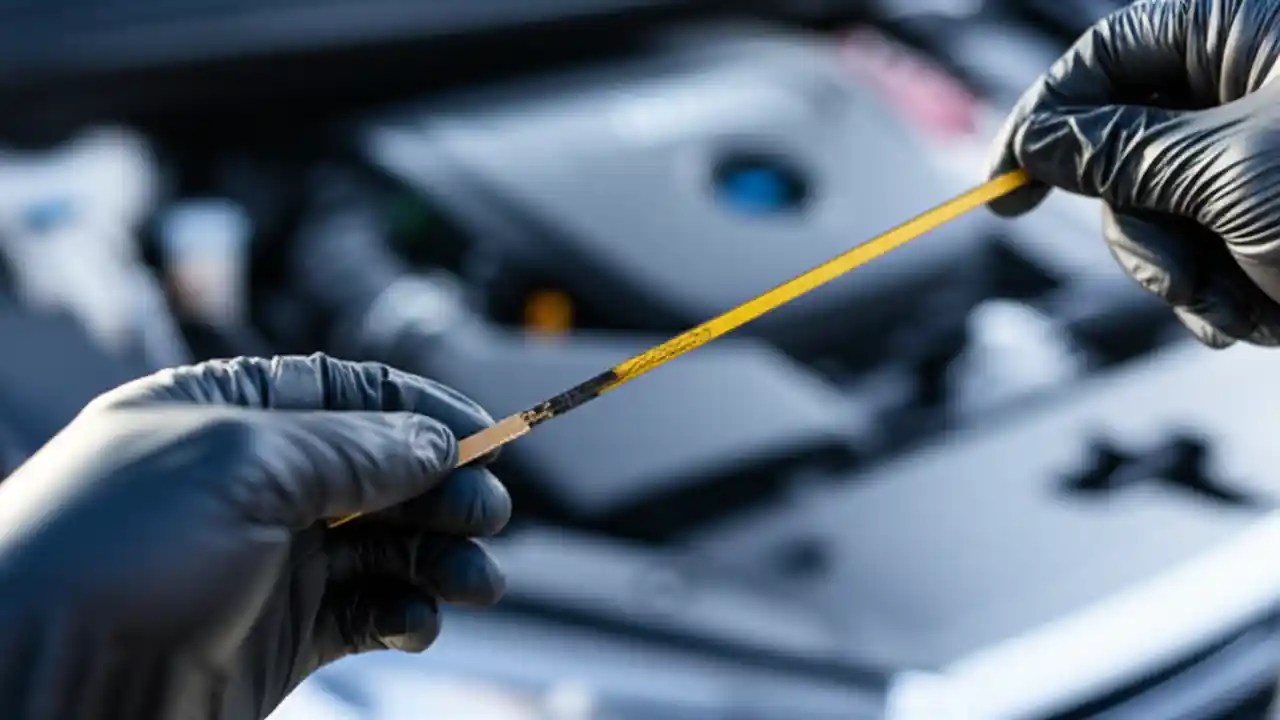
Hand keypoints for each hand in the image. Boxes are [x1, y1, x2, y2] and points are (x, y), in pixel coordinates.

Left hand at [0, 354, 510, 719]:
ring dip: (441, 557)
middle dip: (444, 488)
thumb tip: (440, 441)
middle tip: (491, 516)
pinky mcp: (280, 637)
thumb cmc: (111, 553)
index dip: (422, 409)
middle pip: (380, 471)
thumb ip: (353, 448)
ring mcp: (267, 562)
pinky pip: (367, 612)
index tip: (487, 435)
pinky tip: (418, 621)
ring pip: (385, 545)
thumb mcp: (241, 466)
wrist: (38, 688)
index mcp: (224, 414)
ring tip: (478, 580)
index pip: (346, 392)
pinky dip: (406, 613)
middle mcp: (249, 483)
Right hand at [989, 0, 1279, 347]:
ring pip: (1156, 215)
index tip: (1001, 186)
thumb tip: (1031, 141)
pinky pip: (1199, 255)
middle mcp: (1251, 90)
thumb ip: (1118, 152)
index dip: (1044, 115)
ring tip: (1246, 310)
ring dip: (1185, 277)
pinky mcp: (1269, 222)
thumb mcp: (1232, 174)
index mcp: (1249, 36)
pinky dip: (1220, 297)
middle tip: (1181, 277)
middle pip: (1123, 147)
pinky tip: (1268, 320)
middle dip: (1143, 228)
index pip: (1109, 55)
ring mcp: (1259, 160)